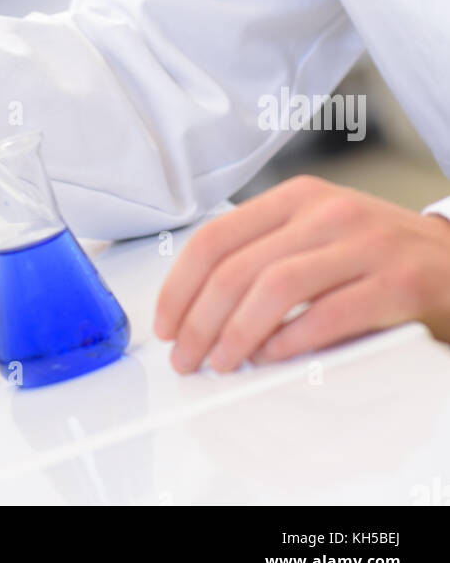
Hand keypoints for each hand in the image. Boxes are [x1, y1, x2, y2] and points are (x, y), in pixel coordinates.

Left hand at [154, 175, 449, 371]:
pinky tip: (273, 359)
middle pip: (238, 266)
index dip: (180, 285)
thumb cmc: (379, 255)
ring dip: (237, 334)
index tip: (166, 323)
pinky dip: (292, 342)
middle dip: (200, 320)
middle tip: (186, 357)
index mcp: (297, 198)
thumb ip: (268, 254)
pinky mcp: (397, 282)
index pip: (216, 236)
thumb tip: (200, 308)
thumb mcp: (319, 235)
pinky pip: (329, 314)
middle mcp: (327, 212)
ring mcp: (364, 244)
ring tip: (222, 364)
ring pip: (276, 287)